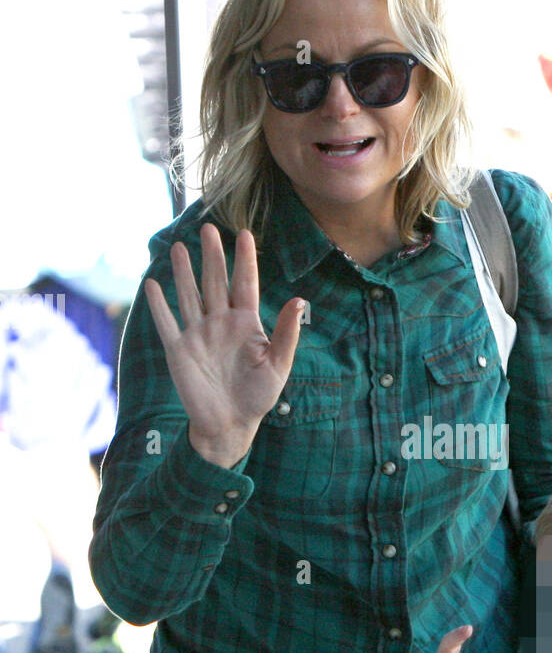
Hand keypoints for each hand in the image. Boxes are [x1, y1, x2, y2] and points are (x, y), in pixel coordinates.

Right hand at [144, 223, 304, 465]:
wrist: (230, 424)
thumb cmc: (258, 396)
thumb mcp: (278, 364)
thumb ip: (287, 333)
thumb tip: (299, 300)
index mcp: (246, 324)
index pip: (245, 284)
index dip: (245, 260)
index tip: (245, 233)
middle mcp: (220, 323)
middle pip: (215, 282)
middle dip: (212, 256)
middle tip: (207, 228)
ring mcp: (198, 334)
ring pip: (190, 295)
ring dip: (183, 272)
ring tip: (179, 246)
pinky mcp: (179, 350)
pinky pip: (166, 323)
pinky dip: (159, 305)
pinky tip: (152, 284)